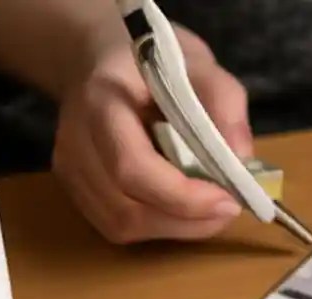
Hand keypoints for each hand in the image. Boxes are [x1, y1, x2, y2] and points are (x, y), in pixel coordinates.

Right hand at [53, 25, 253, 243]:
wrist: (99, 57)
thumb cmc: (150, 59)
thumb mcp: (199, 63)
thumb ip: (225, 105)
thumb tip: (242, 161)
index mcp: (101, 100)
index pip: (132, 166)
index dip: (182, 195)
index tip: (229, 199)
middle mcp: (75, 140)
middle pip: (126, 208)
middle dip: (187, 220)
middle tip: (230, 208)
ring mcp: (69, 168)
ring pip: (121, 225)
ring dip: (176, 228)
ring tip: (211, 208)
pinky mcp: (76, 189)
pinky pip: (117, 226)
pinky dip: (159, 226)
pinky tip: (183, 206)